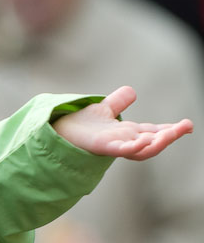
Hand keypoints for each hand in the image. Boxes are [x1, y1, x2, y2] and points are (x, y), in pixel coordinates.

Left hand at [52, 86, 193, 159]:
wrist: (56, 130)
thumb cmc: (78, 125)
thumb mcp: (103, 109)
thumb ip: (118, 102)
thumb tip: (132, 91)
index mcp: (126, 133)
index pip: (152, 132)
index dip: (169, 130)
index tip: (187, 125)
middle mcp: (122, 141)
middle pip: (152, 142)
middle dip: (171, 136)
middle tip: (188, 127)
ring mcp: (112, 146)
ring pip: (140, 149)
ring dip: (158, 142)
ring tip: (173, 133)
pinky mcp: (100, 148)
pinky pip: (121, 151)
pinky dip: (134, 147)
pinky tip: (144, 140)